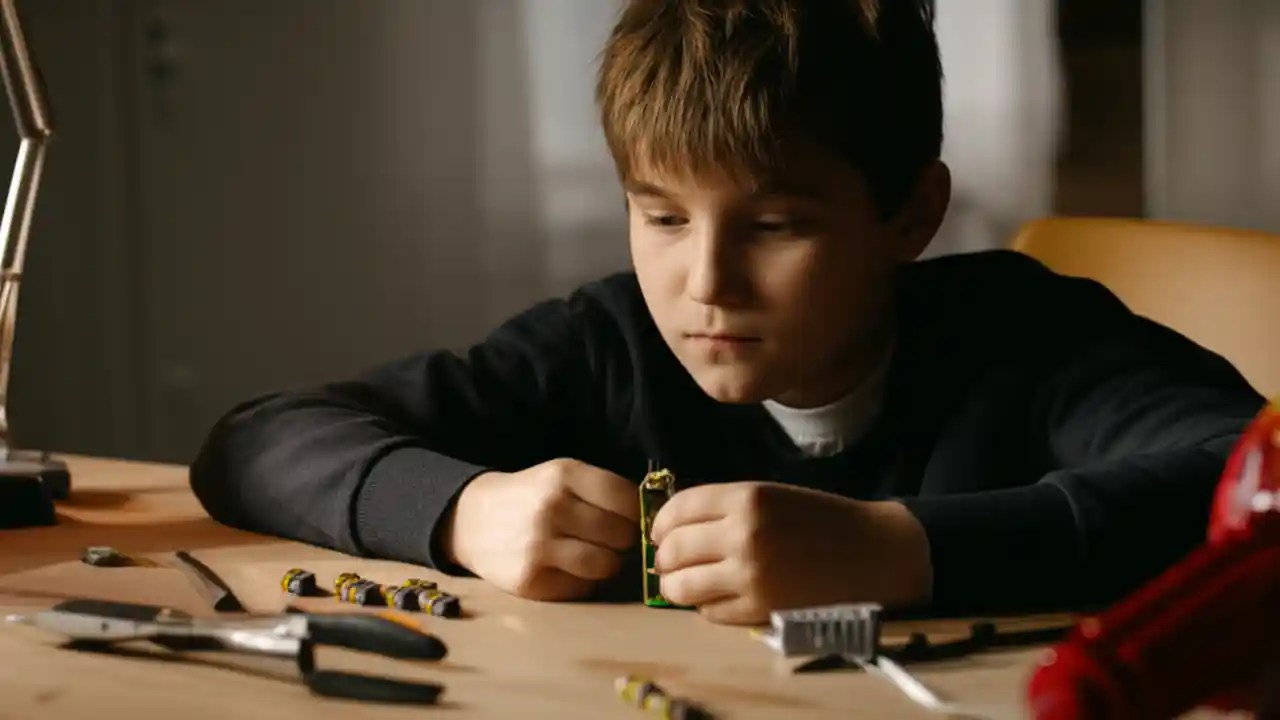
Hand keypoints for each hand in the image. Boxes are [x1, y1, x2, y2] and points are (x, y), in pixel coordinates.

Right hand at [442, 458, 639, 600]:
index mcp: (564, 474)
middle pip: (621, 535)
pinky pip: (581, 588)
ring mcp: (538, 545)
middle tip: (607, 539)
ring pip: (605, 565)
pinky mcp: (529, 580)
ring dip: (606, 564)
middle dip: (621, 540)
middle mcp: (552, 507)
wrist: (473, 520)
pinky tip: (565, 569)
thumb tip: (652, 520)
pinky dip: (581, 582)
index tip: (630, 519)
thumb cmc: (531, 497)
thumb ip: (603, 491)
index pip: (627, 500)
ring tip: (591, 555)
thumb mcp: (562, 476)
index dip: (636, 514)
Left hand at [649, 482, 931, 624]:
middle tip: (668, 561)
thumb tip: (674, 527)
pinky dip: (704, 606)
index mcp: (746, 498)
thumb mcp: (771, 496)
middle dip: (664, 557)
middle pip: (673, 550)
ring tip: (681, 583)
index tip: (660, 532)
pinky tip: (715, 597)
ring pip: (682, 586)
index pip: (678, 509)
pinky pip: (709, 612)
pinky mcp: (759, 611)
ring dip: (674, 586)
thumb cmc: (822, 520)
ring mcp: (749, 577)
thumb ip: (724, 508)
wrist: (874, 554)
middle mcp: (742, 536)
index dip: (661, 522)